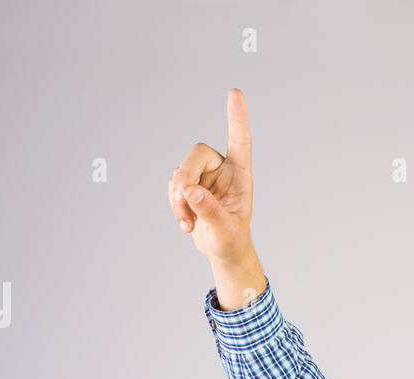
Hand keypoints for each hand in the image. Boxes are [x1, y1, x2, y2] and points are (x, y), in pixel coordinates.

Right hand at [167, 88, 253, 262]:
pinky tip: (185, 223)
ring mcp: (204, 177)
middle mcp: (222, 170)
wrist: (222, 251)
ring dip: (178, 198)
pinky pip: (173, 185)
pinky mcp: (188, 186)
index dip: (236, 117)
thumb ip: (210, 211)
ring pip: (181, 171)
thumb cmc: (232, 240)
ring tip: (188, 224)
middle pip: (197, 153)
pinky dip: (174, 204)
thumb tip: (191, 191)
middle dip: (185, 175)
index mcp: (241, 175)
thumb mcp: (225, 230)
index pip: (240, 140)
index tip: (234, 93)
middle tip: (181, 199)